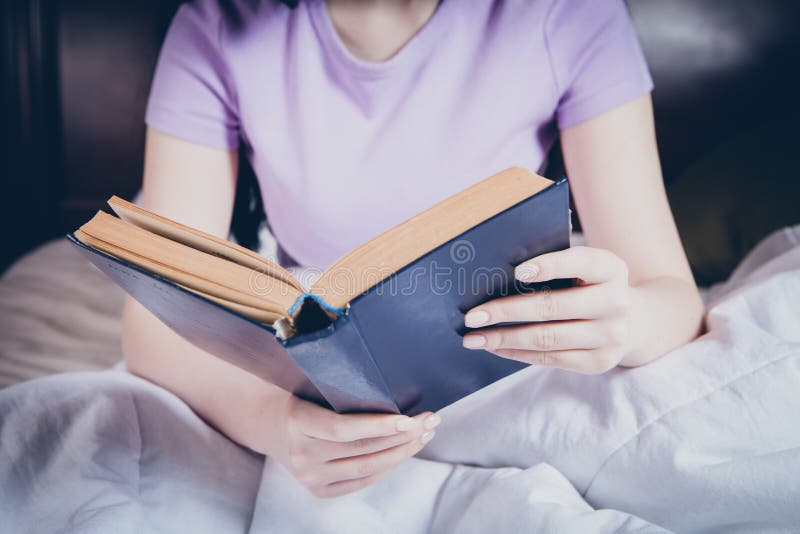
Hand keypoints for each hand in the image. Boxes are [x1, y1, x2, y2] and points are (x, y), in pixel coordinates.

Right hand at [264, 395, 439, 497]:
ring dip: (402, 451)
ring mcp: (309, 477)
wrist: (266, 424)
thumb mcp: (309, 383)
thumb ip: (338, 384)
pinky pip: (362, 480)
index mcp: (296, 421)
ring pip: (367, 468)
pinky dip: (388, 466)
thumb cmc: (298, 394)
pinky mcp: (319, 490)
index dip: (379, 425)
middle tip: (430, 420)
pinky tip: (406, 450)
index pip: (343, 428)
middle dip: (403, 435)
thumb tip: (386, 371)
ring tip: (425, 434)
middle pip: (362, 450)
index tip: (410, 418)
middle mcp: (301, 454)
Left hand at [462, 246, 631, 373]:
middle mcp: (616, 302)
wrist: (636, 322)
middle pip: (552, 307)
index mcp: (611, 268)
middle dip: (506, 311)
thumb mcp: (587, 268)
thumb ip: (556, 264)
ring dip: (504, 338)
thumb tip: (497, 274)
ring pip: (547, 338)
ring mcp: (610, 336)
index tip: (516, 272)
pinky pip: (550, 359)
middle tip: (472, 316)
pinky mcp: (599, 362)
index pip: (578, 262)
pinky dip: (517, 353)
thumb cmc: (592, 286)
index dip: (548, 266)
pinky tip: (496, 347)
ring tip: (474, 338)